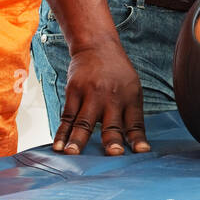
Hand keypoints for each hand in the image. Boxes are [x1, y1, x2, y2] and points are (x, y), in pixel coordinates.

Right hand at [55, 41, 149, 156]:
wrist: (97, 46)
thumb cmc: (117, 72)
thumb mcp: (132, 88)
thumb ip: (131, 114)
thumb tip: (133, 144)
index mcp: (130, 98)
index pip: (135, 123)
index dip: (138, 138)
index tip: (142, 151)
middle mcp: (112, 97)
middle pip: (112, 124)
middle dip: (112, 140)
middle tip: (113, 154)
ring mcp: (91, 95)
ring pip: (84, 122)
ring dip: (78, 139)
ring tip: (72, 153)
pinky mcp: (74, 92)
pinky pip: (67, 116)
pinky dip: (62, 132)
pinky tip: (58, 145)